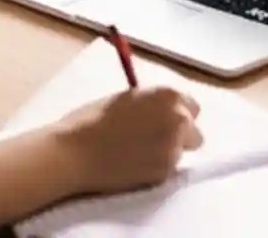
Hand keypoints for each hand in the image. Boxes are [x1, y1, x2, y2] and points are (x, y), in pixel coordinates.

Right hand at [55, 86, 202, 194]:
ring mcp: (174, 148)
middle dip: (178, 135)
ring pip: (181, 152)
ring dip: (166, 152)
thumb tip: (161, 110)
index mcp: (168, 95)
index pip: (191, 106)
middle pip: (193, 131)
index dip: (176, 113)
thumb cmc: (92, 120)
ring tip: (138, 153)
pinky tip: (133, 164)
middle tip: (152, 139)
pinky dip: (156, 168)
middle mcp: (178, 120)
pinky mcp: (165, 173)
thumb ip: (151, 103)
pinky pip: (169, 169)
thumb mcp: (126, 98)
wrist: (74, 152)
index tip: (163, 120)